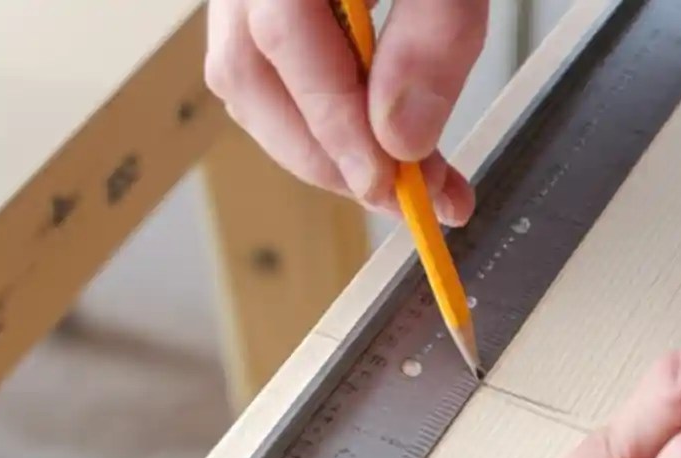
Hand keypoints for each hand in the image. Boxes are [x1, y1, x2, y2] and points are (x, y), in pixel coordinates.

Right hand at [205, 0, 485, 224]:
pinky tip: (363, 130)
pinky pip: (262, 61)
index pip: (281, 40)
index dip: (333, 124)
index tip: (389, 186)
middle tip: (398, 196)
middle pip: (247, 72)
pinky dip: (311, 108)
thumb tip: (404, 140)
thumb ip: (435, 38)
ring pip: (245, 76)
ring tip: (388, 174)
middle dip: (322, 153)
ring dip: (312, 141)